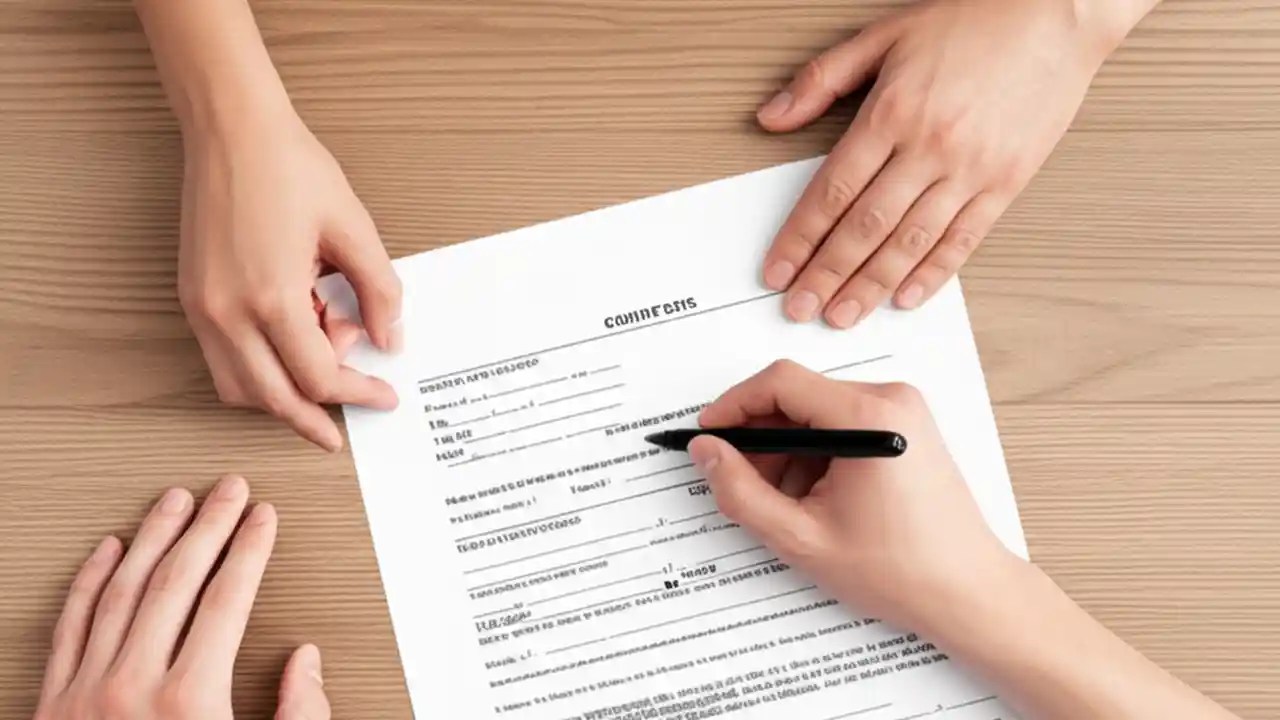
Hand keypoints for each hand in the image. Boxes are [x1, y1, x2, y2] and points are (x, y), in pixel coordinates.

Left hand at [34, 477, 329, 719]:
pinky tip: (105, 551)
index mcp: (190, 703)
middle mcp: (131, 688)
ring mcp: (84, 694)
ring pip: (119, 592)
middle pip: (175, 582)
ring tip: (175, 501)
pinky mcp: (51, 706)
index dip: (251, 550)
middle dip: (209, 527)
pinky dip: (86, 583)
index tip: (265, 517)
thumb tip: (305, 661)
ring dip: (150, 537)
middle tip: (229, 488)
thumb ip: (299, 717)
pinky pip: (68, 627)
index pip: (227, 599)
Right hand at [178, 109, 399, 450]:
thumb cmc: (291, 168)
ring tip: (323, 363)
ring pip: (239, 388)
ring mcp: (202, 308)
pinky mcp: (192, 297)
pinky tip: (291, 343)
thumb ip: (378, 291)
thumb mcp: (353, 228)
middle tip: (345, 428)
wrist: (232, 130)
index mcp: (271, 298)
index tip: (384, 396)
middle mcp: (227, 313)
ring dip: (281, 395)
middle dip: (314, 420)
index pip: (319, 378)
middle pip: (273, 399)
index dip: (357, 394)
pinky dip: (257, 370)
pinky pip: (222, 360)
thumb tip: (389, 340)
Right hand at [690, 360, 1015, 631]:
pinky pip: (842, 423)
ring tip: (787, 504)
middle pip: (798, 395)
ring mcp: (904, 412)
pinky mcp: (907, 427)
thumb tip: (707, 453)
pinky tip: (815, 498)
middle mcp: (891, 401)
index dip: (734, 405)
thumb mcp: (801, 537)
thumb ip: (741, 491)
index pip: (780, 382)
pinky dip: (816, 453)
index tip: (709, 434)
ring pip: (817, 411)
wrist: (967, 591)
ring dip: (788, 450)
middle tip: (741, 482)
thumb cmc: (900, 570)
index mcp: (869, 417)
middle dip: (761, 437)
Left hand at [759, 0, 1123, 326]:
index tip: (778, 270)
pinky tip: (906, 298)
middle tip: (800, 308)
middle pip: (865, 227)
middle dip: (827, 274)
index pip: (832, 191)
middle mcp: (930, 147)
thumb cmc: (974, 19)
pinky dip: (933, 273)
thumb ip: (821, 79)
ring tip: (842, 316)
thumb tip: (770, 117)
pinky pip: (964, 239)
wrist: (1058, 12)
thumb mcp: (884, 35)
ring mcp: (971, 169)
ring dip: (871, 286)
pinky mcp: (1007, 181)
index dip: (800, 238)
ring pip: (911, 242)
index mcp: (892, 112)